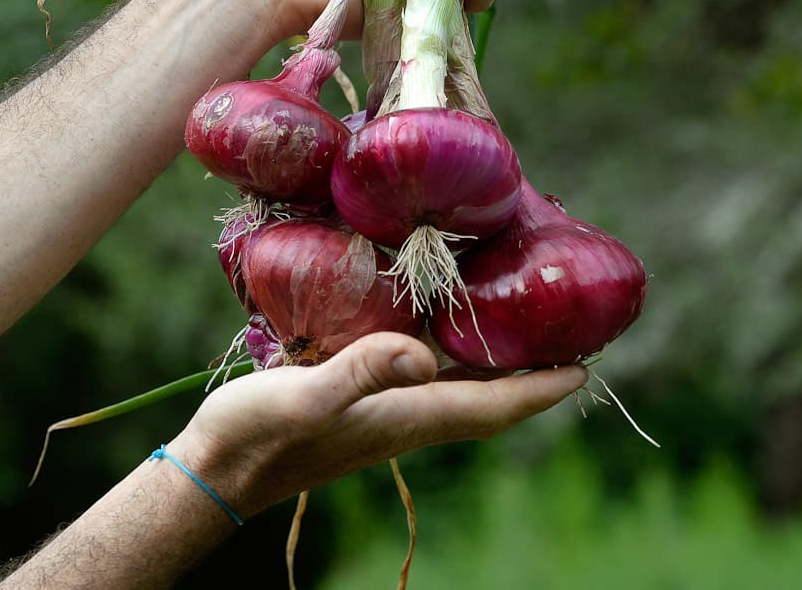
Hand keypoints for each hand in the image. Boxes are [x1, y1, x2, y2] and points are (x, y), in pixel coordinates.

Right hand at [170, 332, 585, 517]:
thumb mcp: (304, 397)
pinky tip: (439, 331)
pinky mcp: (358, 404)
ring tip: (521, 331)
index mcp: (405, 416)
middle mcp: (405, 418)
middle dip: (531, 378)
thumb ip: (360, 373)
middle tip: (569, 342)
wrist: (216, 470)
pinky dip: (448, 358)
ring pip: (458, 390)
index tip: (584, 368)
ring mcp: (382, 414)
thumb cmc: (255, 434)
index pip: (490, 406)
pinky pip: (423, 379)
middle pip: (487, 400)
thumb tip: (424, 356)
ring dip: (495, 368)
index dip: (539, 389)